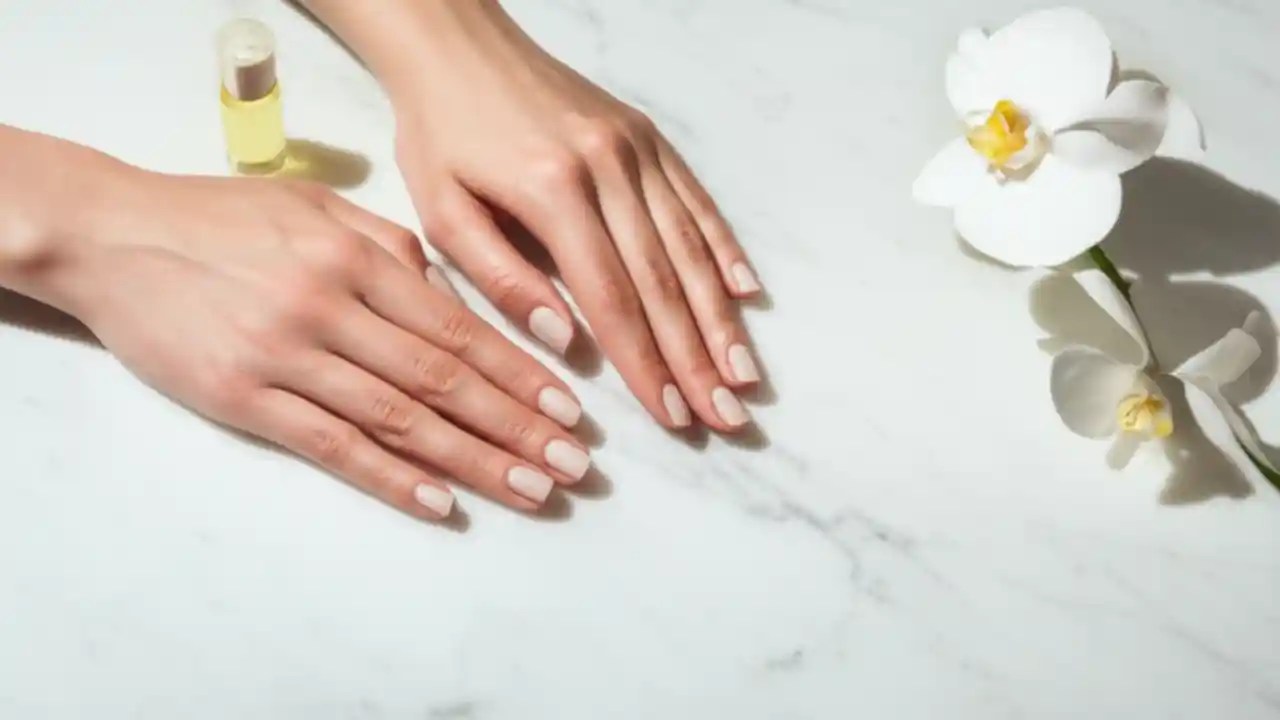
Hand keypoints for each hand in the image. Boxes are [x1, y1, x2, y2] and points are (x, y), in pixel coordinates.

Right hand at [9, 142, 590, 520]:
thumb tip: (451, 299)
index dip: (520, 375)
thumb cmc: (225, 218)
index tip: (570, 409)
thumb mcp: (318, 207)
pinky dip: (392, 478)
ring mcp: (287, 357)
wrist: (115, 236)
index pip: (459, 329)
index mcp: (359, 257)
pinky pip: (332, 445)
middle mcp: (331, 308)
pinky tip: (442, 503)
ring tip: (533, 491)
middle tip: (576, 466)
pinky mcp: (244, 398)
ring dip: (475, 460)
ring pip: (400, 419)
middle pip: (444, 381)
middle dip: (518, 427)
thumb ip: (392, 249)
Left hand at [374, 2, 762, 431]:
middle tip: (725, 416)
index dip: (645, 364)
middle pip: (664, 281)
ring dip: (722, 317)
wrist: (458, 46)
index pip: (611, 298)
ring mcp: (637, 150)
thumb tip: (566, 340)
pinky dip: (724, 251)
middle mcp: (608, 169)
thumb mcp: (444, 211)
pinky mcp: (649, 138)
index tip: (672, 416)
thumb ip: (502, 278)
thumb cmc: (441, 134)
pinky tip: (748, 296)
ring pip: (691, 247)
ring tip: (745, 375)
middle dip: (697, 357)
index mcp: (552, 191)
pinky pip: (697, 201)